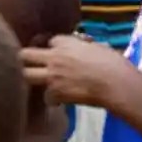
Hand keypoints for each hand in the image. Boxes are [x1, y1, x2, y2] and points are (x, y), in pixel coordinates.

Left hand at [20, 34, 138, 109]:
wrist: (116, 83)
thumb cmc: (113, 62)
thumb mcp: (98, 46)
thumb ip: (84, 46)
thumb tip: (84, 47)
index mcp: (66, 42)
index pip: (50, 40)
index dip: (52, 46)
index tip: (55, 52)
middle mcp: (54, 57)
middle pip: (25, 54)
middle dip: (25, 58)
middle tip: (31, 64)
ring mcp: (52, 75)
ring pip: (26, 75)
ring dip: (30, 78)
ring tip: (37, 82)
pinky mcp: (56, 93)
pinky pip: (46, 97)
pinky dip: (52, 100)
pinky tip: (59, 101)